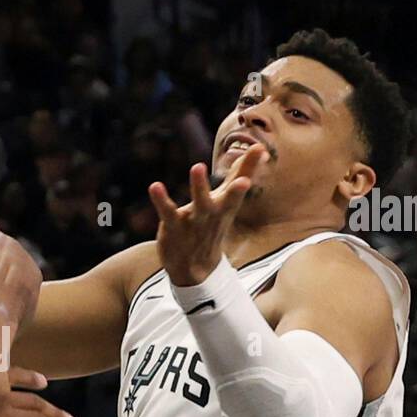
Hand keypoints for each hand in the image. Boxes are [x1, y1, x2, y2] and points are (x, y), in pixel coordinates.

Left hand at [150, 143, 268, 285]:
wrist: (194, 268)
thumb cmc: (212, 224)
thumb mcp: (228, 200)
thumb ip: (240, 173)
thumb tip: (261, 149)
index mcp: (227, 205)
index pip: (241, 183)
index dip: (250, 166)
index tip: (260, 149)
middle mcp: (214, 212)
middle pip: (228, 200)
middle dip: (236, 191)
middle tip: (244, 180)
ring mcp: (195, 220)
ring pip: (199, 204)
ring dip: (200, 186)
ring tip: (198, 167)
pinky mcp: (174, 225)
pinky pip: (168, 212)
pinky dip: (162, 200)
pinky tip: (155, 186)